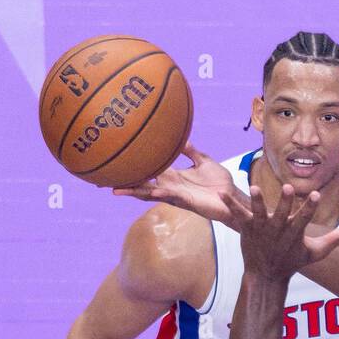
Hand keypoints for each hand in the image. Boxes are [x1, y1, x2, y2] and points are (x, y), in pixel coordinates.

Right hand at [111, 144, 242, 224]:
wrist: (233, 198)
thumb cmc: (219, 183)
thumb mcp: (203, 161)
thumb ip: (190, 151)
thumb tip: (179, 137)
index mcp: (173, 177)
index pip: (148, 173)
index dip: (133, 171)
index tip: (116, 167)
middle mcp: (171, 187)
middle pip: (143, 186)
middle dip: (125, 185)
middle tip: (104, 182)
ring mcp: (177, 196)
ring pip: (151, 194)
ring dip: (135, 192)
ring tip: (116, 190)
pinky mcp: (188, 202)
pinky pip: (171, 197)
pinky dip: (160, 194)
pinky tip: (150, 190)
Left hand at [225, 183, 338, 280]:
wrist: (266, 276)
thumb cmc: (293, 261)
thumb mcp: (316, 252)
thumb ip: (336, 240)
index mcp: (295, 234)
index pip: (304, 218)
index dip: (309, 207)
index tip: (316, 194)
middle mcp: (278, 231)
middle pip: (282, 214)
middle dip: (284, 202)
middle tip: (287, 187)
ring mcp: (261, 230)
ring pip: (259, 213)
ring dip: (257, 202)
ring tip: (254, 188)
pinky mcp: (246, 229)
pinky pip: (237, 215)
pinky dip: (229, 205)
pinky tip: (221, 194)